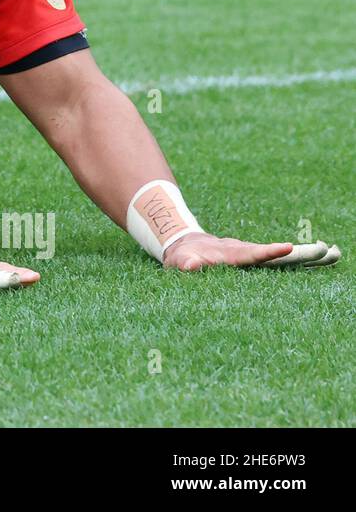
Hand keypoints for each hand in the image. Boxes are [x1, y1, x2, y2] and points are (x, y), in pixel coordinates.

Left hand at [162, 232, 341, 270]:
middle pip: (275, 255)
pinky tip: (320, 261)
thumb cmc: (183, 257)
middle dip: (300, 253)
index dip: (269, 252)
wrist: (186, 245)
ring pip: (280, 259)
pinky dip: (297, 262)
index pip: (252, 255)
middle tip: (327, 250)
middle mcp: (246, 253)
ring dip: (305, 258)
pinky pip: (276, 263)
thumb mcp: (180, 261)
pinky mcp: (253, 261)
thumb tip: (189, 266)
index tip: (288, 247)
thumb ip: (185, 264)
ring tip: (332, 254)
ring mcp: (251, 256)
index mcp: (231, 255)